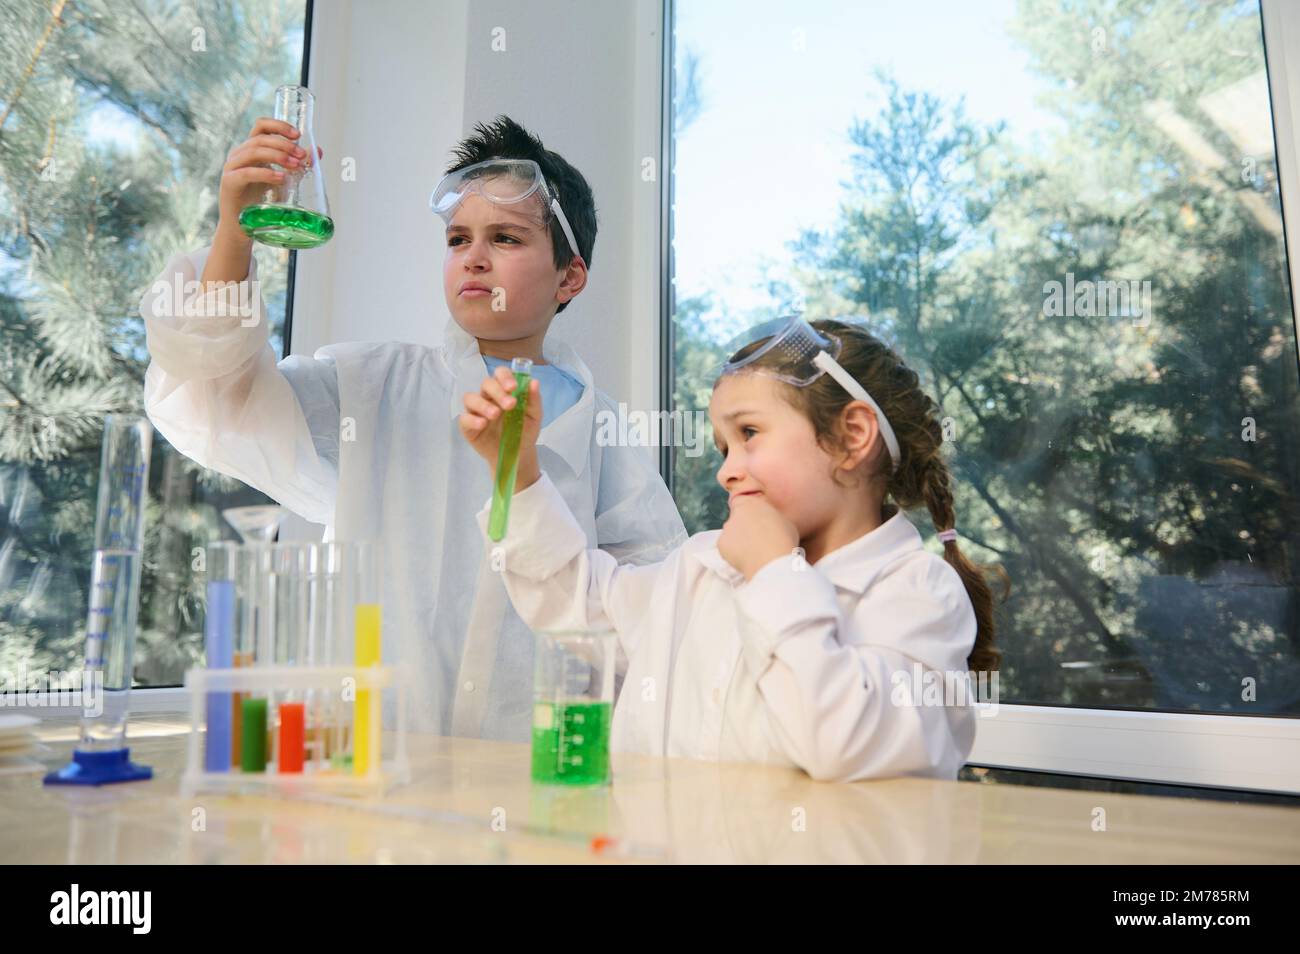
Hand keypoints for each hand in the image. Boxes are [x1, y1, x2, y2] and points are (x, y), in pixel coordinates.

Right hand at [217, 117, 322, 228]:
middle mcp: (239, 154)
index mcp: (251, 149)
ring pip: (254, 151)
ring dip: (277, 156)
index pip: (261, 127)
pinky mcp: (230, 182)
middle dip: (284, 145)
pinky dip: (266, 174)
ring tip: (295, 165)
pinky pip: (247, 173)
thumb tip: (317, 151)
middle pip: (261, 139)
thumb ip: (297, 164)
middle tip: (302, 156)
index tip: (298, 135)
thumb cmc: (261, 202)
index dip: (279, 126)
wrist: (241, 226)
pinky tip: (281, 178)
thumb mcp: (282, 180)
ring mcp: (232, 167)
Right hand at [458, 365, 542, 488]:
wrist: (518, 455)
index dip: (504, 377)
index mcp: (504, 391)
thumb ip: (533, 400)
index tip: (513, 386)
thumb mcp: (534, 417)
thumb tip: (534, 382)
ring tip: (495, 414)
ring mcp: (476, 411)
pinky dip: (472, 420)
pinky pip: (464, 418)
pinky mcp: (468, 427)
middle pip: (486, 384)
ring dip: (483, 404)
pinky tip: (483, 424)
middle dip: (497, 391)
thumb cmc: (524, 432)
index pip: (500, 374)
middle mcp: (488, 398)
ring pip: (470, 398)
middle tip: (510, 404)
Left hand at [718, 494, 800, 580]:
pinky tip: (746, 558)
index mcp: (752, 503)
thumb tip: (769, 522)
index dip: (749, 513)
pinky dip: (733, 552)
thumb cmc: (783, 540)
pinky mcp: (721, 543)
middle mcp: (736, 512)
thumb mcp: (783, 520)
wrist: (772, 560)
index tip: (756, 522)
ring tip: (754, 551)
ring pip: (732, 533)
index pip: (743, 502)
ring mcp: (727, 527)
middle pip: (737, 518)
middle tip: (757, 539)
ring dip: (739, 540)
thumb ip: (770, 517)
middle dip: (744, 527)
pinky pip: (726, 547)